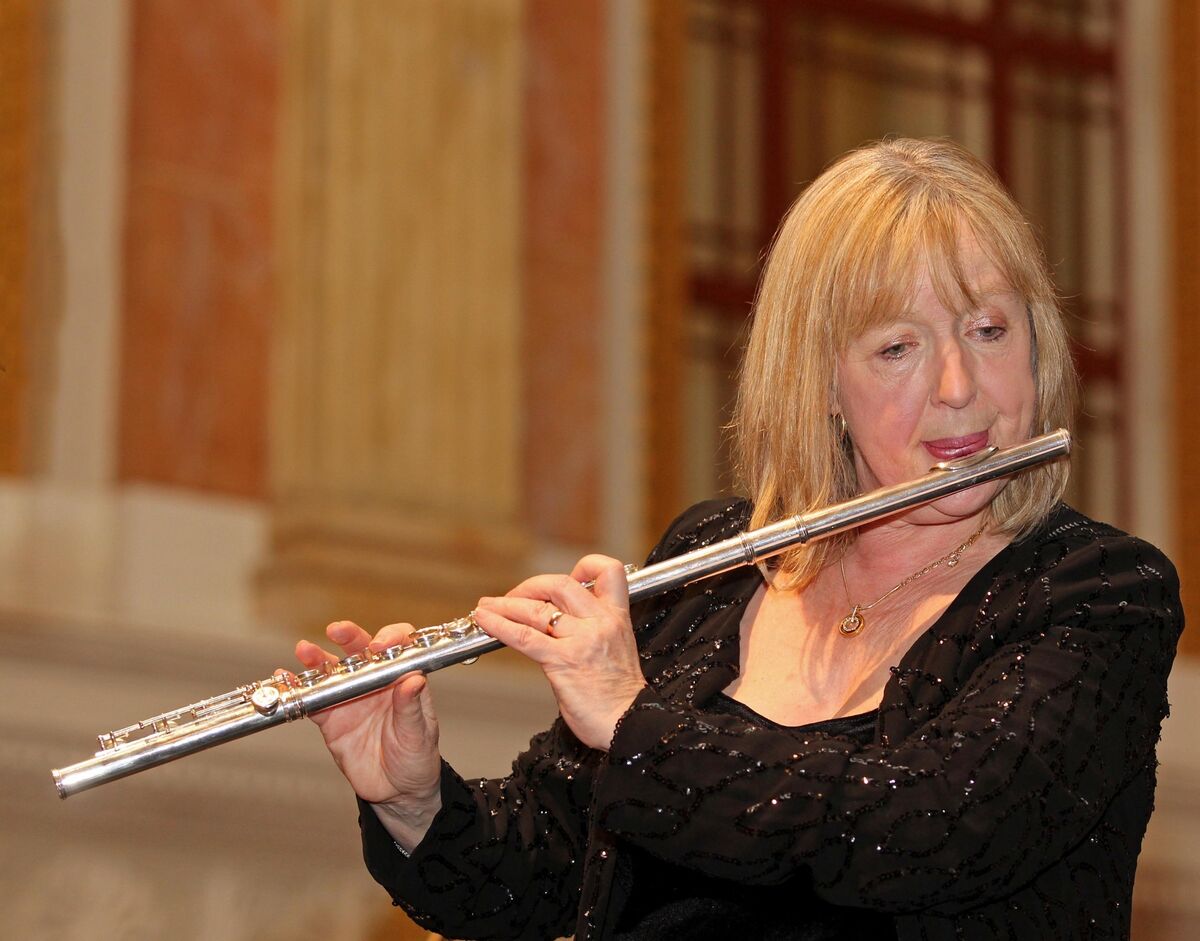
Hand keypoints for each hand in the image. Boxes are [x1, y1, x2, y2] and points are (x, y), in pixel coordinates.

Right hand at [292, 621, 441, 849]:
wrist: (397, 792)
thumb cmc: (417, 759)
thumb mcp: (420, 735)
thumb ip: (412, 708)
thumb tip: (415, 679)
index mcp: (402, 680)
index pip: (399, 647)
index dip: (390, 638)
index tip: (380, 645)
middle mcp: (376, 683)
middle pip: (361, 650)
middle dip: (349, 636)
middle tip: (337, 630)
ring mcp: (352, 698)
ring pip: (333, 671)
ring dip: (318, 659)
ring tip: (305, 650)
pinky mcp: (332, 718)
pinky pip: (313, 700)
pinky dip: (298, 690)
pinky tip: (285, 680)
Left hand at [471, 555, 645, 750]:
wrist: (631, 725)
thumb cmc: (619, 697)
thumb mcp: (615, 651)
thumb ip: (589, 632)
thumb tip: (555, 627)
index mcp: (617, 617)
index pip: (608, 571)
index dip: (584, 567)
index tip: (567, 576)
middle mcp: (600, 622)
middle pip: (560, 584)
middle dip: (530, 587)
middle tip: (512, 597)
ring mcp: (581, 640)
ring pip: (537, 609)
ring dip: (505, 605)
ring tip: (485, 607)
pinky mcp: (563, 661)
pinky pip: (525, 637)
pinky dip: (500, 625)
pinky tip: (486, 621)